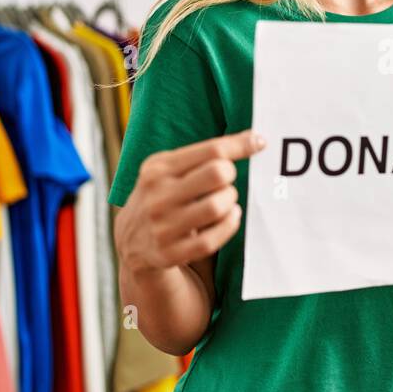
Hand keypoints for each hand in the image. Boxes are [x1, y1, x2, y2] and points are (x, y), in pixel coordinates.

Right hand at [115, 129, 266, 274]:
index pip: (210, 150)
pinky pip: (212, 239)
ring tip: (226, 201)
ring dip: (230, 202)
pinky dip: (228, 226)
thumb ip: (203, 155)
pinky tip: (228, 218)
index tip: (260, 143)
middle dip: (230, 176)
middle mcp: (156, 195)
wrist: (132, 243)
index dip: (241, 145)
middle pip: (217, 174)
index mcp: (157, 168)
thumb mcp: (168, 170)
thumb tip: (255, 138)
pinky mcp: (169, 253)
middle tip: (227, 181)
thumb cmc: (162, 197)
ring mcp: (161, 226)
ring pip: (217, 206)